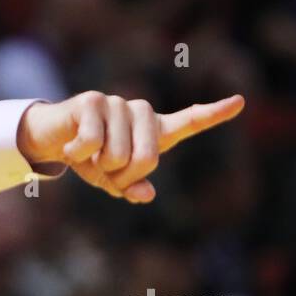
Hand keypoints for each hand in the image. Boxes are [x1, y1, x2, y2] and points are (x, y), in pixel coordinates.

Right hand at [16, 92, 245, 202]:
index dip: (215, 113)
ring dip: (97, 166)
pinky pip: (93, 142)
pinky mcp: (92, 101)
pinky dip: (79, 155)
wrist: (55, 139)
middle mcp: (141, 112)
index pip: (190, 121)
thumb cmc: (91, 159)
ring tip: (87, 155)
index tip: (240, 102)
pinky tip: (72, 148)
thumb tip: (146, 194)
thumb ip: (132, 187)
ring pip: (117, 154)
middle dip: (123, 176)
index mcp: (154, 131)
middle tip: (106, 170)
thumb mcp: (113, 180)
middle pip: (148, 159)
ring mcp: (118, 103)